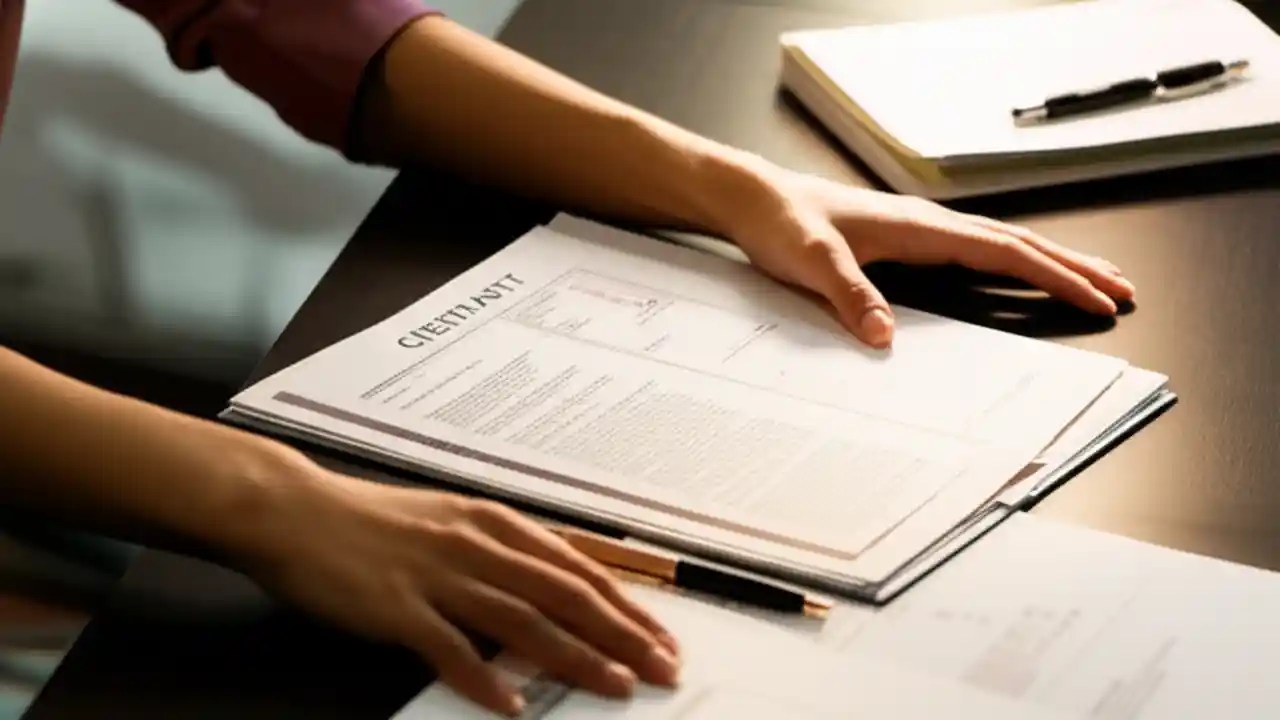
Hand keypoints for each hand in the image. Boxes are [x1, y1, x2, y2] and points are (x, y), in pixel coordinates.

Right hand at [234, 453, 679, 716]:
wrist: (294, 509)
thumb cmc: (370, 520)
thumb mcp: (449, 521)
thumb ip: (499, 552)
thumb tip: (551, 584)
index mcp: (493, 523)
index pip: (578, 568)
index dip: (625, 605)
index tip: (660, 635)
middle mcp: (476, 545)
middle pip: (565, 594)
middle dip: (622, 634)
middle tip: (663, 667)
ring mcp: (438, 575)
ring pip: (523, 619)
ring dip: (575, 656)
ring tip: (616, 685)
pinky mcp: (397, 606)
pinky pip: (449, 648)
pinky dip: (484, 678)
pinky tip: (513, 704)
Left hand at [718, 165, 1135, 347]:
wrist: (753, 199)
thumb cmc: (781, 223)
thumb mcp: (810, 262)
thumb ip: (849, 295)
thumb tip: (886, 337)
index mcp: (918, 227)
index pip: (1004, 251)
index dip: (1056, 276)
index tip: (1099, 297)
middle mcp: (926, 224)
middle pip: (1018, 243)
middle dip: (1073, 267)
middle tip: (1122, 290)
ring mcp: (918, 230)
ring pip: (1000, 243)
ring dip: (1049, 260)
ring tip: (1090, 278)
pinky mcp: (903, 240)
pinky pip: (974, 250)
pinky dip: (1010, 260)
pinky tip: (1016, 271)